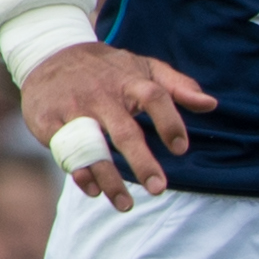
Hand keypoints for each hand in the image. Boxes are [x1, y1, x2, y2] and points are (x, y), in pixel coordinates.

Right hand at [19, 41, 215, 207]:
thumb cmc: (108, 68)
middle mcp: (101, 95)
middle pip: (124, 132)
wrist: (49, 53)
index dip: (170, 123)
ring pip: (93, 148)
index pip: (155, 98)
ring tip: (126, 205)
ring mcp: (73, 109)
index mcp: (129, 81)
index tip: (181, 149)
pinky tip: (94, 190)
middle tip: (160, 188)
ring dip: (109, 179)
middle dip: (142, 163)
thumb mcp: (144, 67)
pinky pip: (65, 152)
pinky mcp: (48, 121)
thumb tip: (211, 104)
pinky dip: (79, 173)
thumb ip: (177, 86)